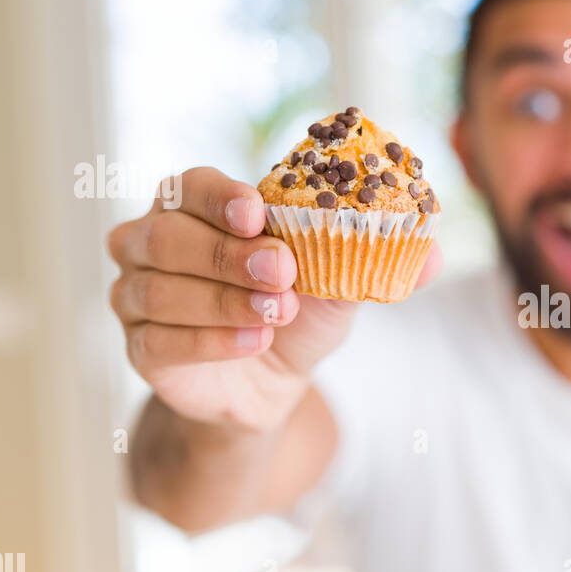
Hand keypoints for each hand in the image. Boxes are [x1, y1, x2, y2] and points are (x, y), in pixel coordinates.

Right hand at [107, 167, 441, 431]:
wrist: (270, 385)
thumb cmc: (296, 314)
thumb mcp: (337, 283)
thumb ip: (374, 259)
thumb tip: (435, 252)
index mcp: (195, 208)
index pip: (189, 186)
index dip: (221, 197)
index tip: (261, 213)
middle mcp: (152, 242)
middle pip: (167, 235)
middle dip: (228, 254)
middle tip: (282, 271)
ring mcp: (135, 295)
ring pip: (159, 288)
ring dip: (224, 299)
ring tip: (276, 313)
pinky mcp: (141, 348)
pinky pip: (159, 339)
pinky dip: (210, 340)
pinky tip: (254, 343)